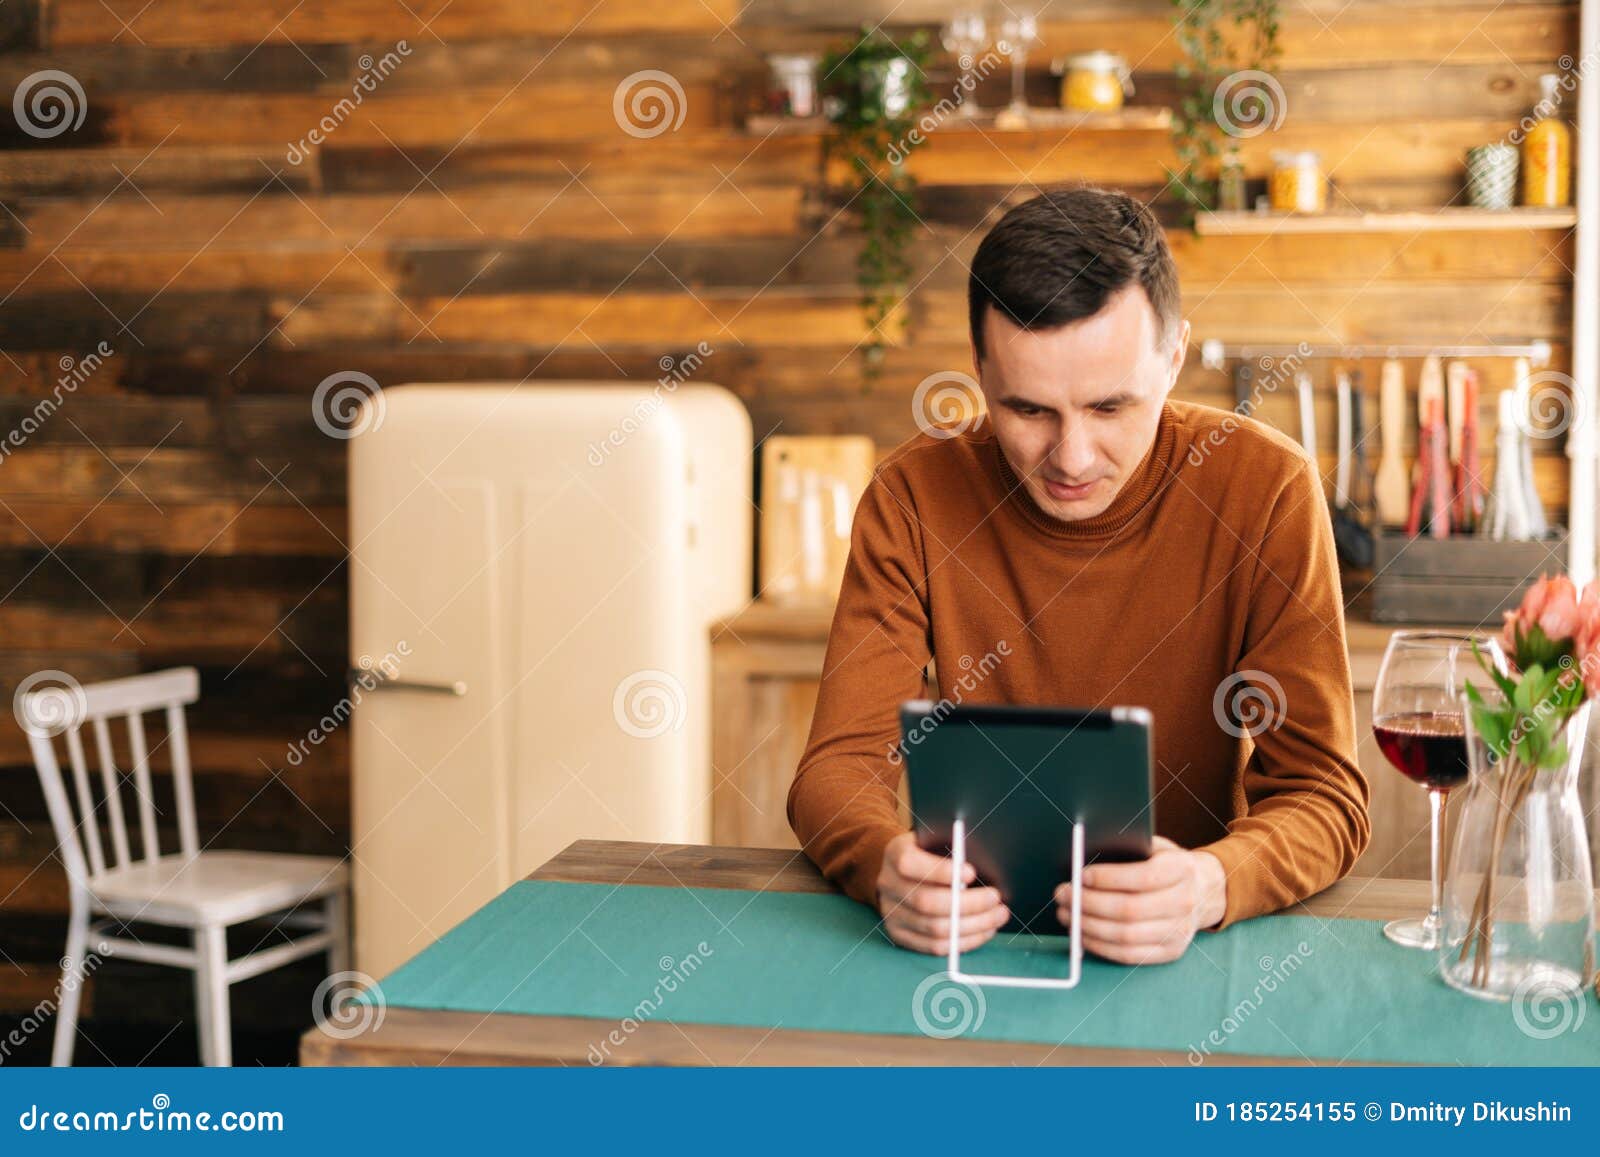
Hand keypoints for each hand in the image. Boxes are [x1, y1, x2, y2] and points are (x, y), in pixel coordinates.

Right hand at [876, 832, 1009, 954]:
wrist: (906, 870)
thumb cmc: (932, 851)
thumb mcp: (936, 839)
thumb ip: (952, 847)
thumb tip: (982, 861)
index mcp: (895, 854)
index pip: (910, 864)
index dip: (941, 871)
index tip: (972, 872)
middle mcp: (888, 885)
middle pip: (926, 902)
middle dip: (968, 903)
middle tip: (995, 897)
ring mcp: (891, 913)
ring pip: (935, 929)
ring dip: (973, 925)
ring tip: (998, 914)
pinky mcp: (900, 934)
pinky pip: (935, 946)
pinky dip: (965, 941)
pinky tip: (984, 930)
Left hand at [1053, 837, 1226, 964]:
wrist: (1203, 891)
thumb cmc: (1167, 864)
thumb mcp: (1154, 847)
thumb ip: (1127, 849)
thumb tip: (1083, 854)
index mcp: (1182, 869)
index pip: (1142, 877)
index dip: (1107, 878)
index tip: (1080, 875)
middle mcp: (1185, 902)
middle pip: (1128, 910)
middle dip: (1087, 903)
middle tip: (1062, 895)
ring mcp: (1179, 931)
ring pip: (1125, 936)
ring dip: (1087, 927)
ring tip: (1066, 914)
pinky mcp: (1171, 951)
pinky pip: (1128, 955)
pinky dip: (1099, 946)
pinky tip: (1081, 933)